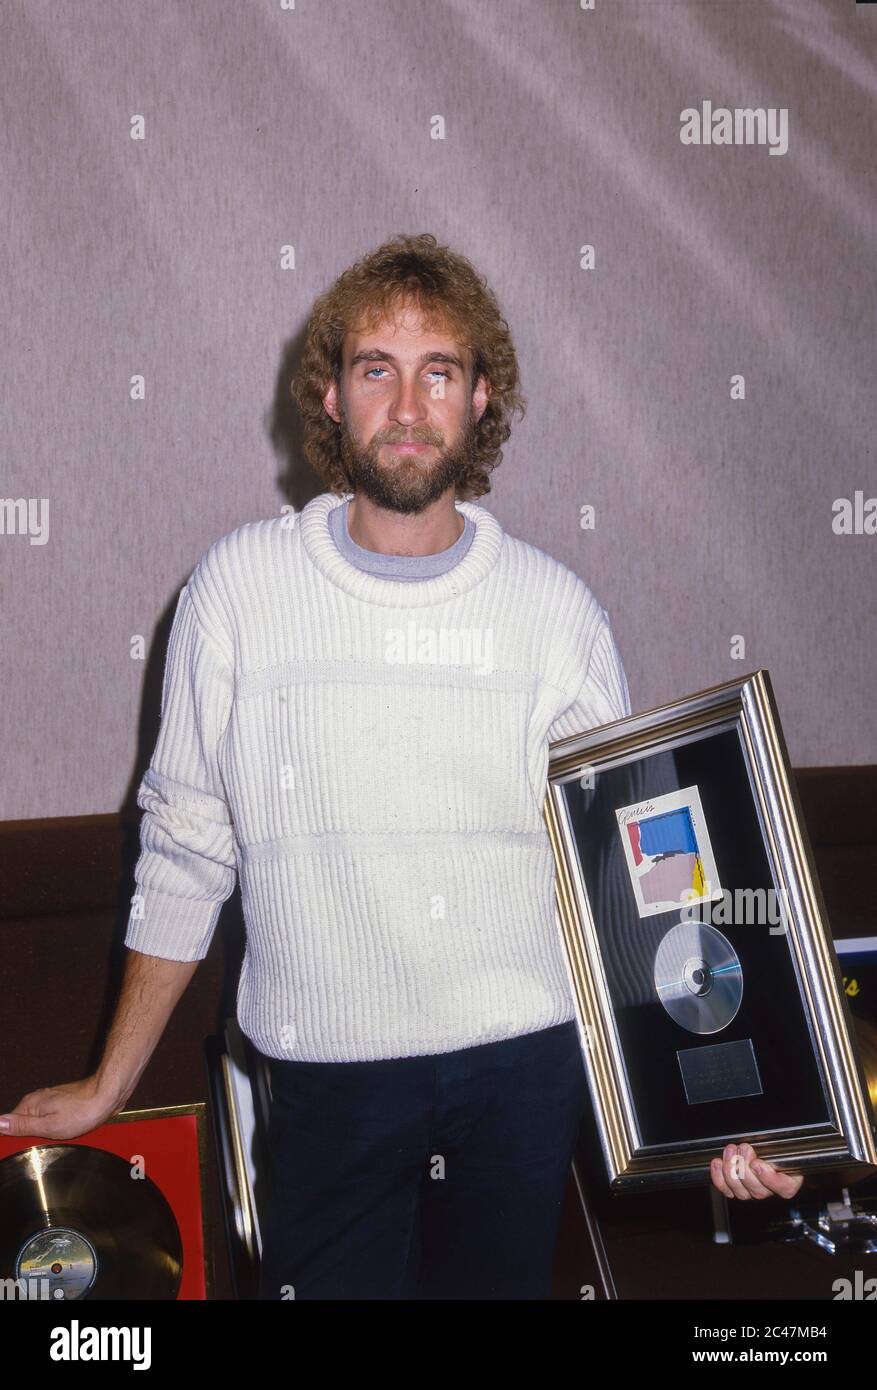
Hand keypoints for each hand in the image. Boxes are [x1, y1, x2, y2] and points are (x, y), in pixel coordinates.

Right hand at [0, 1076, 120, 1141]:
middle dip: (34, 1139)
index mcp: (30, 1105)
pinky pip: (54, 1123)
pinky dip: (59, 1130)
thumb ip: (22, 1126)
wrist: (108, 1096)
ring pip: (40, 1126)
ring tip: (62, 1137)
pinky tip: (68, 1133)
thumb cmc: (83, 1110)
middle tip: (50, 1142)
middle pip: (25, 1127)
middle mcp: (38, 1101)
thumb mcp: (49, 1125)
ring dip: (48, 1136)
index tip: (26, 1147)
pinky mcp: (63, 1105)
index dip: (15, 1141)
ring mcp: (51, 1102)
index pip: (9, 1126)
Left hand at [710, 1141, 803, 1198]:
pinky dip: (719, 1177)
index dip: (768, 1177)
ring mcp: (752, 1192)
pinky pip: (726, 1190)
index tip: (757, 1163)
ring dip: (731, 1169)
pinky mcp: (736, 1190)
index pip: (783, 1187)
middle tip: (743, 1148)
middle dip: (745, 1167)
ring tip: (730, 1151)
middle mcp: (770, 1190)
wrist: (764, 1148)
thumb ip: (777, 1147)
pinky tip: (717, 1163)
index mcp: (788, 1181)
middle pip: (758, 1191)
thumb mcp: (780, 1144)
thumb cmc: (774, 1146)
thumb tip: (766, 1148)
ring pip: (741, 1192)